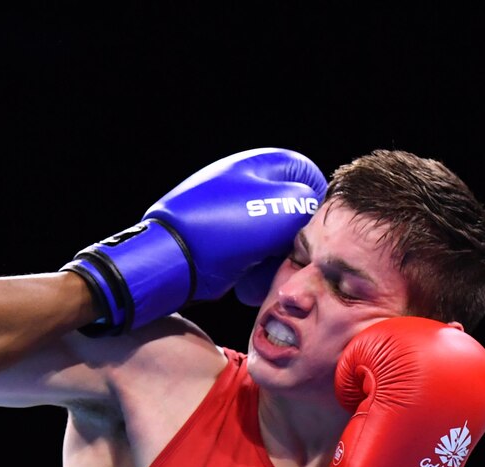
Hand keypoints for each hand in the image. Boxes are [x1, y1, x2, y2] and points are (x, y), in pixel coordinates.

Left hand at [61, 148, 325, 335]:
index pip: (308, 174)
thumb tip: (310, 213)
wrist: (169, 260)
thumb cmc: (225, 229)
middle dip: (290, 242)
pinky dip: (250, 271)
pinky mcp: (218, 241)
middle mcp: (245, 184)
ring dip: (271, 263)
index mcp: (260, 164)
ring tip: (260, 279)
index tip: (310, 231)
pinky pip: (247, 255)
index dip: (315, 204)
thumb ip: (310, 205)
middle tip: (283, 261)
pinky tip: (243, 285)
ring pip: (270, 240)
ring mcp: (229, 212)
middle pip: (290, 212)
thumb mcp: (282, 210)